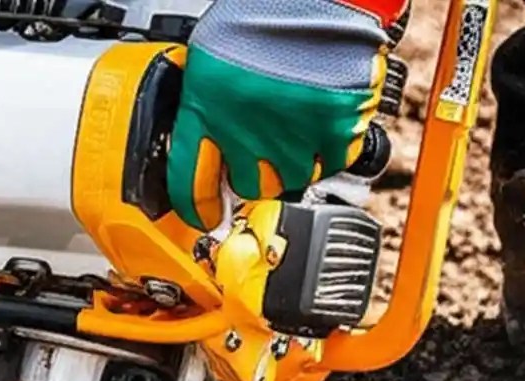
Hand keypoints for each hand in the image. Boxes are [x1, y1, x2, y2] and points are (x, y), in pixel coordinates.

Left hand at [167, 0, 407, 229]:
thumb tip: (203, 131)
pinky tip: (321, 121)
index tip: (203, 215)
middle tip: (259, 153)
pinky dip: (328, 149)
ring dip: (290, 163)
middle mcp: (246, 132)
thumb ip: (206, 99)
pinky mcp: (335, 134)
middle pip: (247, 187)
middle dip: (251, 175)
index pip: (189, 184)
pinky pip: (330, 163)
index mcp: (205, 110)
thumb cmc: (264, 11)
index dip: (195, 208)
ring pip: (289, 180)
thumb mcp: (210, 53)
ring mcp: (292, 138)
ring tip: (292, 128)